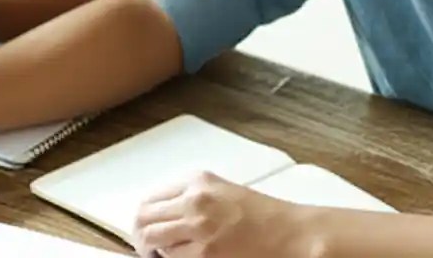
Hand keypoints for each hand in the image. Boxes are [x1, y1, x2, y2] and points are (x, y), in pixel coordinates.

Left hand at [133, 172, 322, 257]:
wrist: (291, 233)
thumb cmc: (264, 216)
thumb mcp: (223, 192)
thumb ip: (192, 198)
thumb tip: (164, 216)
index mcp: (198, 181)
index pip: (150, 199)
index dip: (144, 218)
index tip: (147, 228)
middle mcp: (194, 200)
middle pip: (143, 218)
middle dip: (140, 235)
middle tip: (147, 247)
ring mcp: (198, 227)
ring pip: (150, 238)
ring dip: (151, 250)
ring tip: (161, 256)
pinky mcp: (204, 254)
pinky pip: (169, 257)